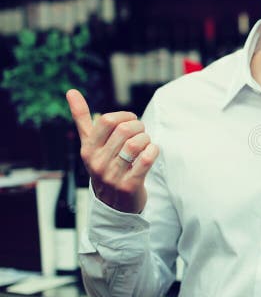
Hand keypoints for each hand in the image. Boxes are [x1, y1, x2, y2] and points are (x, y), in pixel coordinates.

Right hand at [66, 89, 158, 213]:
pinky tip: (152, 152)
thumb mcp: (90, 144)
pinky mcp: (129, 186)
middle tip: (141, 132)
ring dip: (146, 139)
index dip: (124, 116)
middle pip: (124, 130)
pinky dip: (153, 151)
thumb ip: (82, 118)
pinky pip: (146, 160)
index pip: (107, 120)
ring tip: (146, 143)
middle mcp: (97, 162)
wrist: (113, 204)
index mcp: (88, 149)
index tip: (131, 122)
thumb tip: (71, 91)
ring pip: (135, 144)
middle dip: (139, 127)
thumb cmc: (104, 166)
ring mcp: (112, 175)